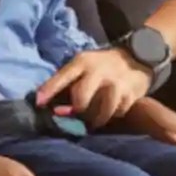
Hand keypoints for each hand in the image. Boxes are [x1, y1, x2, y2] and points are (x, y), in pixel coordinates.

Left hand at [35, 48, 151, 127]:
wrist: (138, 57)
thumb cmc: (101, 65)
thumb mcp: (83, 65)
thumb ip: (67, 83)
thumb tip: (49, 106)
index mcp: (83, 62)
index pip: (63, 76)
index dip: (49, 89)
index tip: (38, 103)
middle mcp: (99, 71)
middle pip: (82, 98)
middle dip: (77, 110)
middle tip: (77, 113)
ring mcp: (116, 83)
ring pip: (101, 111)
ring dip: (96, 118)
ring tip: (94, 119)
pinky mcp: (131, 94)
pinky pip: (118, 113)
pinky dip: (113, 115)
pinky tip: (112, 109)